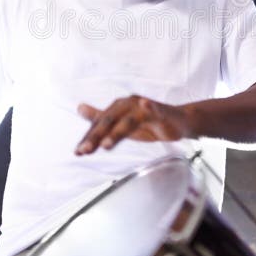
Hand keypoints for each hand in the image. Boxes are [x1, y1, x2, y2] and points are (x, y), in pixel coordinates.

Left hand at [75, 95, 194, 154]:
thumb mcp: (121, 124)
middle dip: (96, 136)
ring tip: (105, 145)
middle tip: (85, 151)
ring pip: (127, 120)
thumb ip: (101, 119)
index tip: (77, 152)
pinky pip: (153, 109)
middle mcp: (127, 104)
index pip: (99, 124)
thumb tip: (79, 108)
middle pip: (109, 121)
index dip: (88, 137)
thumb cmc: (148, 123)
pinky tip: (145, 104)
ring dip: (116, 132)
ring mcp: (143, 107)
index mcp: (117, 108)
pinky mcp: (159, 111)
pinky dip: (149, 106)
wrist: (177, 121)